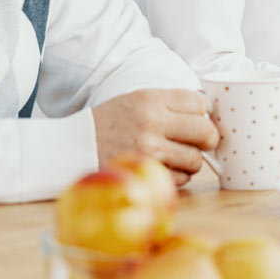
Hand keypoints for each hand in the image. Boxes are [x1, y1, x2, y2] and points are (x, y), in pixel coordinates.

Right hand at [93, 89, 219, 185]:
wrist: (70, 147)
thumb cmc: (109, 124)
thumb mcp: (135, 101)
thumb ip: (169, 104)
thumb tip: (208, 112)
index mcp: (150, 99)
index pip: (199, 103)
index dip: (202, 113)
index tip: (196, 120)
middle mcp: (151, 122)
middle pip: (205, 131)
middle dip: (208, 139)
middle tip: (202, 143)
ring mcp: (147, 149)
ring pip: (195, 159)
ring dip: (191, 161)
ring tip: (177, 157)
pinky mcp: (143, 173)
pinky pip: (180, 179)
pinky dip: (177, 177)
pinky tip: (164, 168)